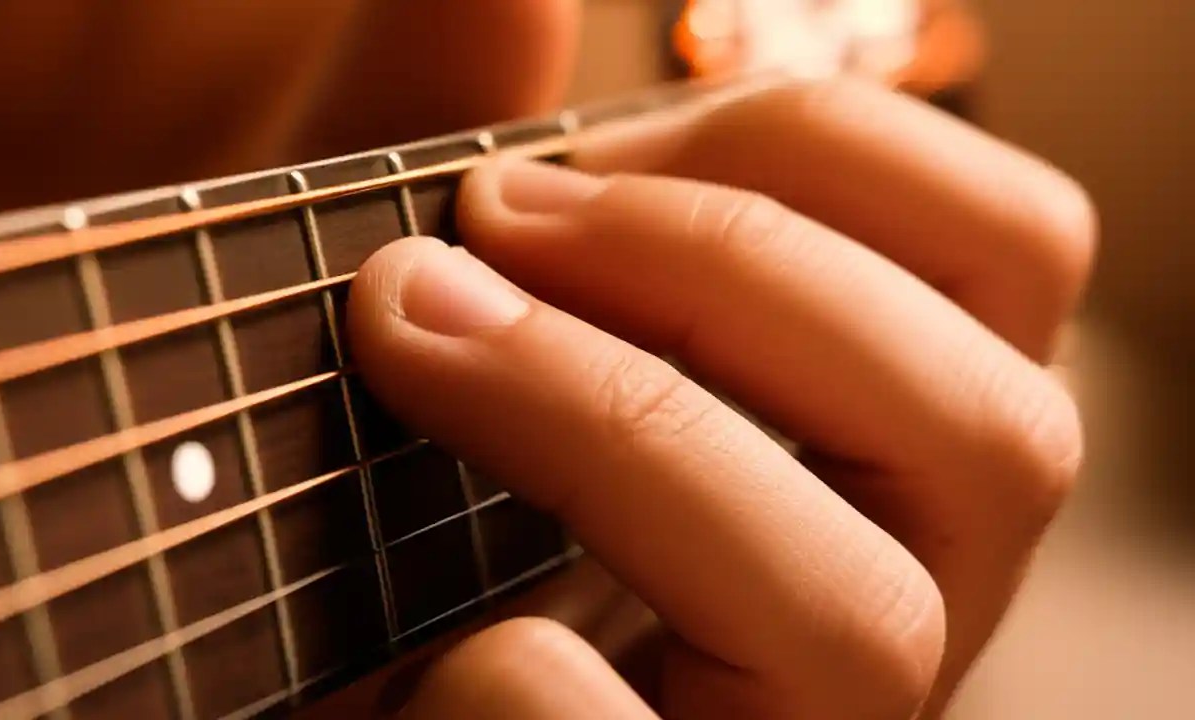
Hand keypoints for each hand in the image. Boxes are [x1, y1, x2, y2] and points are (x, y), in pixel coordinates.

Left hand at [347, 79, 1095, 717]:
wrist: (265, 681)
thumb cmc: (338, 484)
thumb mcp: (403, 296)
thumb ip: (445, 127)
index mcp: (869, 464)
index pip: (1009, 270)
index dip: (828, 157)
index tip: (573, 152)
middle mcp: (875, 611)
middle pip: (1002, 436)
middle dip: (733, 268)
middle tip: (495, 215)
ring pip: (872, 621)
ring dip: (624, 423)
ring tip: (416, 334)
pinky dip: (511, 680)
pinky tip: (410, 656)